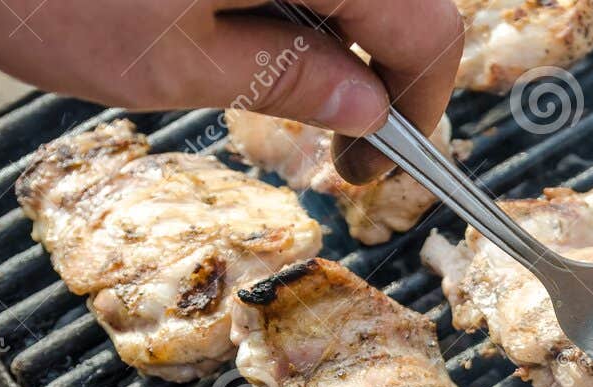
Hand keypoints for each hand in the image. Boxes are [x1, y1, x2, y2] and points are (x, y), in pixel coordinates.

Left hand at [0, 0, 462, 181]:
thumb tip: (364, 104)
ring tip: (245, 74)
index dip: (419, 109)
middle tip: (325, 135)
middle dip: (369, 69)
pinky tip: (209, 19)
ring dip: (315, 29)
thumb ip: (284, 79)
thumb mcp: (167, 62)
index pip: (425, 30)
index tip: (379, 161)